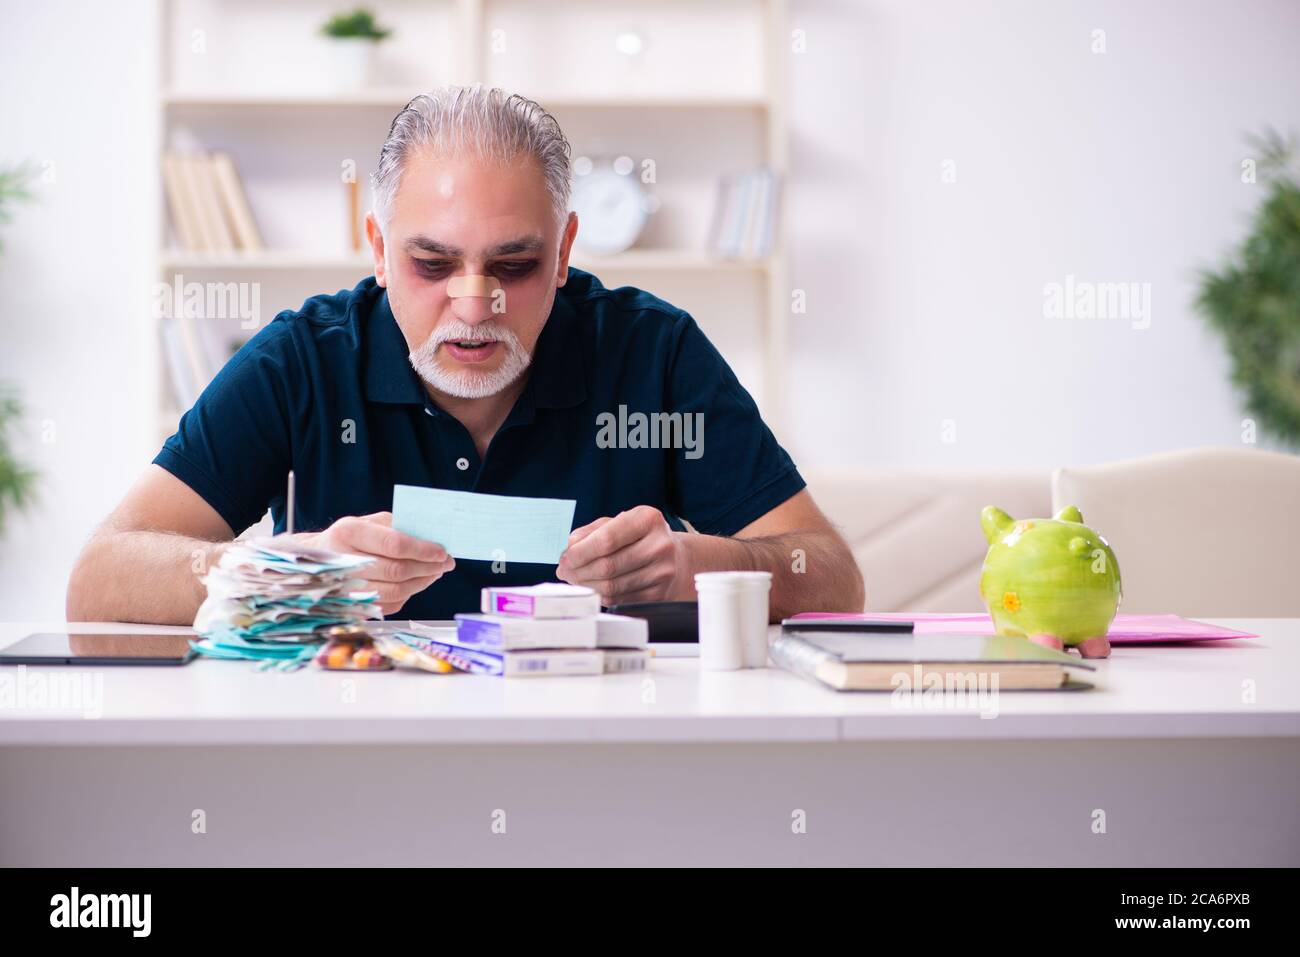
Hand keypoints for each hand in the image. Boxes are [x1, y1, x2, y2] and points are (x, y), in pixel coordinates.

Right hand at [298, 511, 454, 614]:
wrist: (313, 561)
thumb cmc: (349, 538)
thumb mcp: (368, 522)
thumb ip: (398, 526)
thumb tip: (432, 538)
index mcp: (349, 533)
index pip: (394, 544)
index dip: (423, 550)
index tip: (442, 552)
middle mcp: (344, 561)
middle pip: (397, 571)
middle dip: (428, 567)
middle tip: (446, 563)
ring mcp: (346, 588)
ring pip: (396, 591)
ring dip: (422, 582)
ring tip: (435, 572)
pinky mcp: (352, 607)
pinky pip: (390, 604)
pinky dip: (409, 594)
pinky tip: (417, 583)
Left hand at [556, 506, 685, 605]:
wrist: (677, 557)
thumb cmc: (640, 537)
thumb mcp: (619, 523)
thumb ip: (591, 532)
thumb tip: (569, 550)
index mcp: (648, 519)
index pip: (607, 539)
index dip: (581, 552)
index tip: (566, 558)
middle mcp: (659, 545)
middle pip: (608, 565)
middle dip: (579, 571)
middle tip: (565, 571)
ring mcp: (662, 571)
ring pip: (612, 586)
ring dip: (586, 584)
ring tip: (576, 578)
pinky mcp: (659, 593)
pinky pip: (619, 599)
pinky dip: (600, 595)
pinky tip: (594, 586)